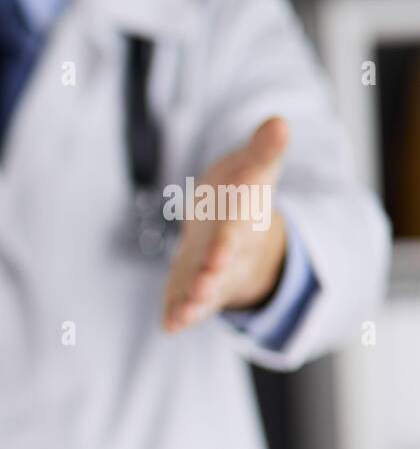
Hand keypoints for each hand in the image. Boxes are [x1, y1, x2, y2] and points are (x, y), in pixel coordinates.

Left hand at [162, 117, 289, 332]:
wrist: (230, 229)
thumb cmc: (238, 197)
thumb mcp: (251, 170)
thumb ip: (264, 150)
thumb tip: (279, 122)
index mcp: (240, 224)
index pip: (234, 232)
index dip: (228, 241)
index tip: (223, 248)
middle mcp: (227, 255)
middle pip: (221, 269)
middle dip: (212, 276)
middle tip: (203, 284)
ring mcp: (209, 277)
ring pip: (204, 294)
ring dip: (194, 303)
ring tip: (184, 313)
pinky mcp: (189, 290)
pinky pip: (184, 307)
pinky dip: (178, 317)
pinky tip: (170, 326)